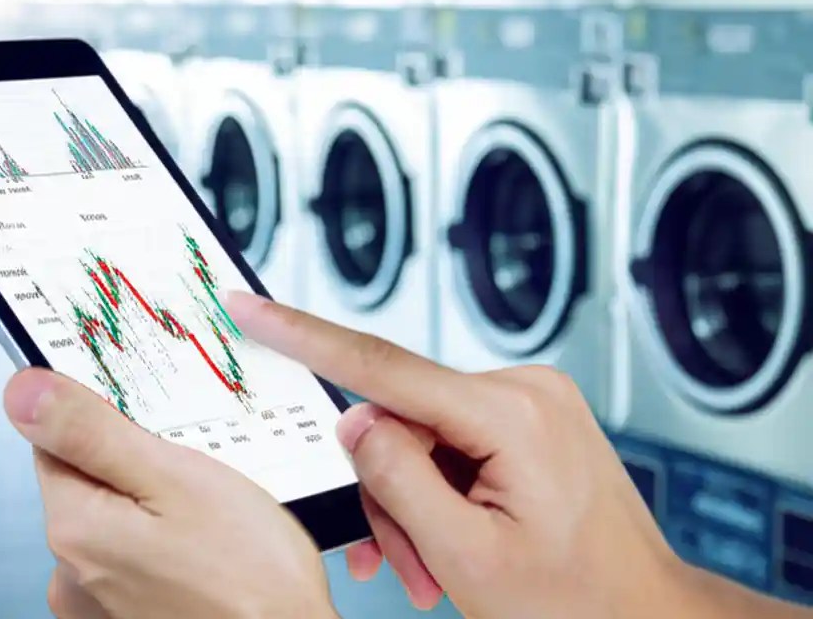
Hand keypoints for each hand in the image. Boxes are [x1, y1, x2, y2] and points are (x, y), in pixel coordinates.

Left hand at [4, 368, 336, 618]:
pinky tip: (207, 556)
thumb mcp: (175, 478)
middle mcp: (70, 574)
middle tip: (196, 482)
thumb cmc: (249, 575)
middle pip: (88, 484)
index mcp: (73, 528)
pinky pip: (135, 562)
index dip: (108, 424)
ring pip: (117, 523)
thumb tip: (23, 392)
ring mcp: (97, 606)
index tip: (154, 434)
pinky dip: (165, 551)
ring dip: (155, 513)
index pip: (56, 441)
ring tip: (211, 524)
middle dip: (137, 471)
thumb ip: (91, 433)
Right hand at [227, 292, 679, 618]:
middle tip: (396, 562)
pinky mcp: (525, 420)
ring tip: (430, 569)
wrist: (641, 616)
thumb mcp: (465, 554)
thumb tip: (354, 422)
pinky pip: (449, 444)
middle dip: (385, 493)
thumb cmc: (576, 602)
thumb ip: (398, 478)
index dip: (304, 336)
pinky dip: (436, 494)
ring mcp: (528, 403)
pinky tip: (445, 542)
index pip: (383, 366)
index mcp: (514, 415)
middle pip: (399, 419)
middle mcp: (524, 390)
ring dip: (411, 505)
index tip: (254, 308)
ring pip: (419, 438)